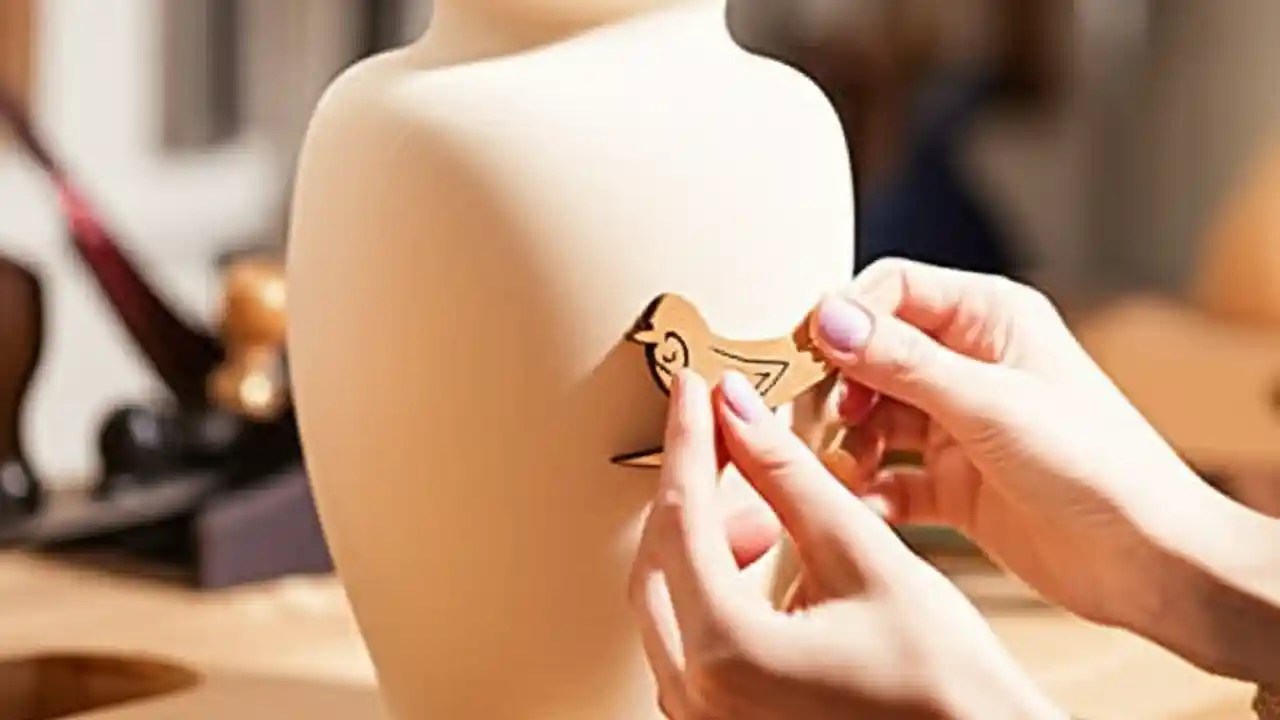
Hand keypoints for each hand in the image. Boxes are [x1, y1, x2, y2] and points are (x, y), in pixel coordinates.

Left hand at [629, 369, 1062, 719]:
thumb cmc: (942, 681)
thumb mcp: (863, 556)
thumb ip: (787, 475)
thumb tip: (737, 409)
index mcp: (728, 652)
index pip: (682, 518)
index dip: (687, 440)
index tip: (692, 388)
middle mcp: (698, 694)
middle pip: (659, 559)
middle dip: (692, 489)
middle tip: (721, 434)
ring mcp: (702, 715)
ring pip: (668, 597)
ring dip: (703, 541)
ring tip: (762, 512)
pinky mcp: (719, 718)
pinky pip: (687, 634)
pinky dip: (711, 583)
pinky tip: (760, 556)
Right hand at [810, 259, 1279, 673]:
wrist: (1148, 561)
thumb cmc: (1094, 464)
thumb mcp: (988, 404)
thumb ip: (903, 362)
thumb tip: (828, 318)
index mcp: (988, 318)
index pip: (892, 289)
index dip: (846, 317)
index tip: (809, 355)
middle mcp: (968, 364)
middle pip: (871, 355)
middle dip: (840, 385)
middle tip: (824, 419)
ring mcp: (957, 424)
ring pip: (873, 417)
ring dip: (849, 441)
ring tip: (844, 466)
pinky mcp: (952, 482)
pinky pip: (888, 477)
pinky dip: (868, 489)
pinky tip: (863, 504)